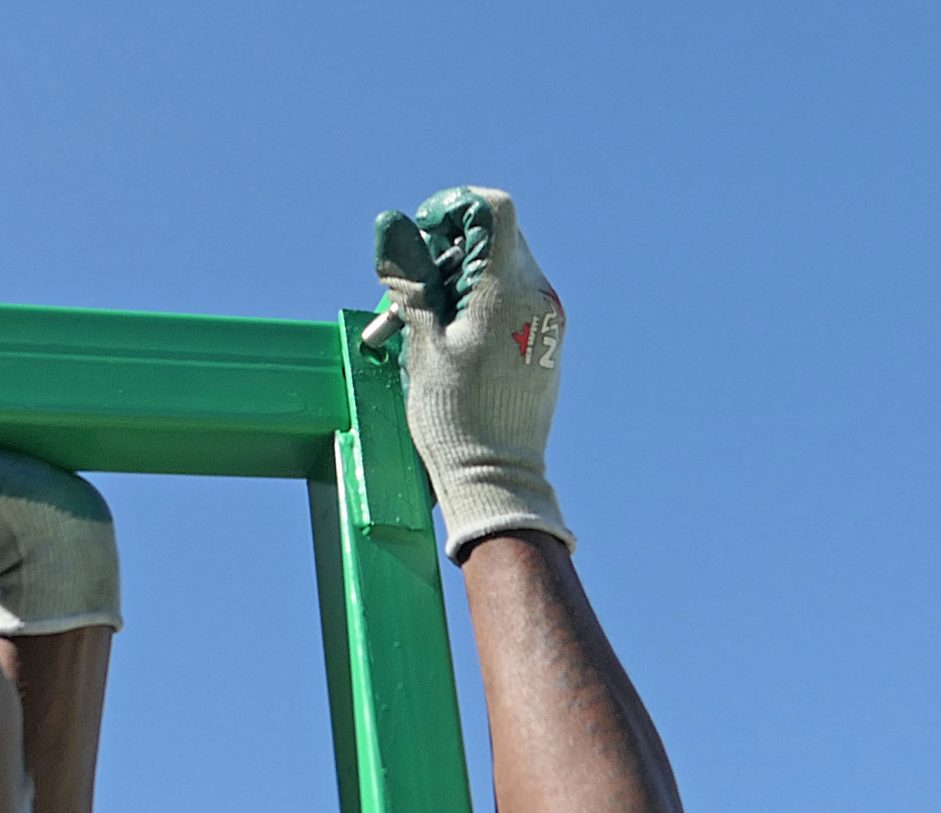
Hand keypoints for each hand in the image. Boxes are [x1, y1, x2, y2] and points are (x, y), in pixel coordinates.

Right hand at [375, 186, 572, 560]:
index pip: (492, 210)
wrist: (497, 476)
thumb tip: (391, 223)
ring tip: (414, 329)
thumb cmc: (454, 414)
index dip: (451, 208)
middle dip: (444, 254)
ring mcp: (548, 320)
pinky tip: (444, 343)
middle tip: (404, 296)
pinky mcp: (546, 342)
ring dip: (454, 284)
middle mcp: (538, 297)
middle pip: (493, 238)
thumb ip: (411, 278)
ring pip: (499, 270)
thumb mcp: (422, 341)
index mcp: (508, 291)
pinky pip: (510, 300)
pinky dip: (475, 305)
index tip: (420, 236)